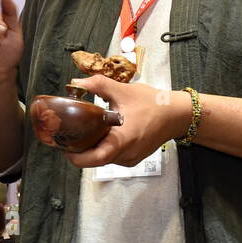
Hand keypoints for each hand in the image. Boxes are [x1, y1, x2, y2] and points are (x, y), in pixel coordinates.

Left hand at [62, 77, 191, 169]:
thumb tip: (75, 83)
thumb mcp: (124, 90)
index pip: (96, 158)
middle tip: (67, 137)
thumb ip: (98, 85)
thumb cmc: (154, 103)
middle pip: (95, 160)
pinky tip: (99, 134)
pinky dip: (103, 148)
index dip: (76, 156)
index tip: (64, 147)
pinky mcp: (133, 158)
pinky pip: (112, 157)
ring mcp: (130, 159)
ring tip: (81, 133)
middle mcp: (127, 154)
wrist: (177, 115)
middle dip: (79, 150)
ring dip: (91, 149)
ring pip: (103, 159)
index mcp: (124, 140)